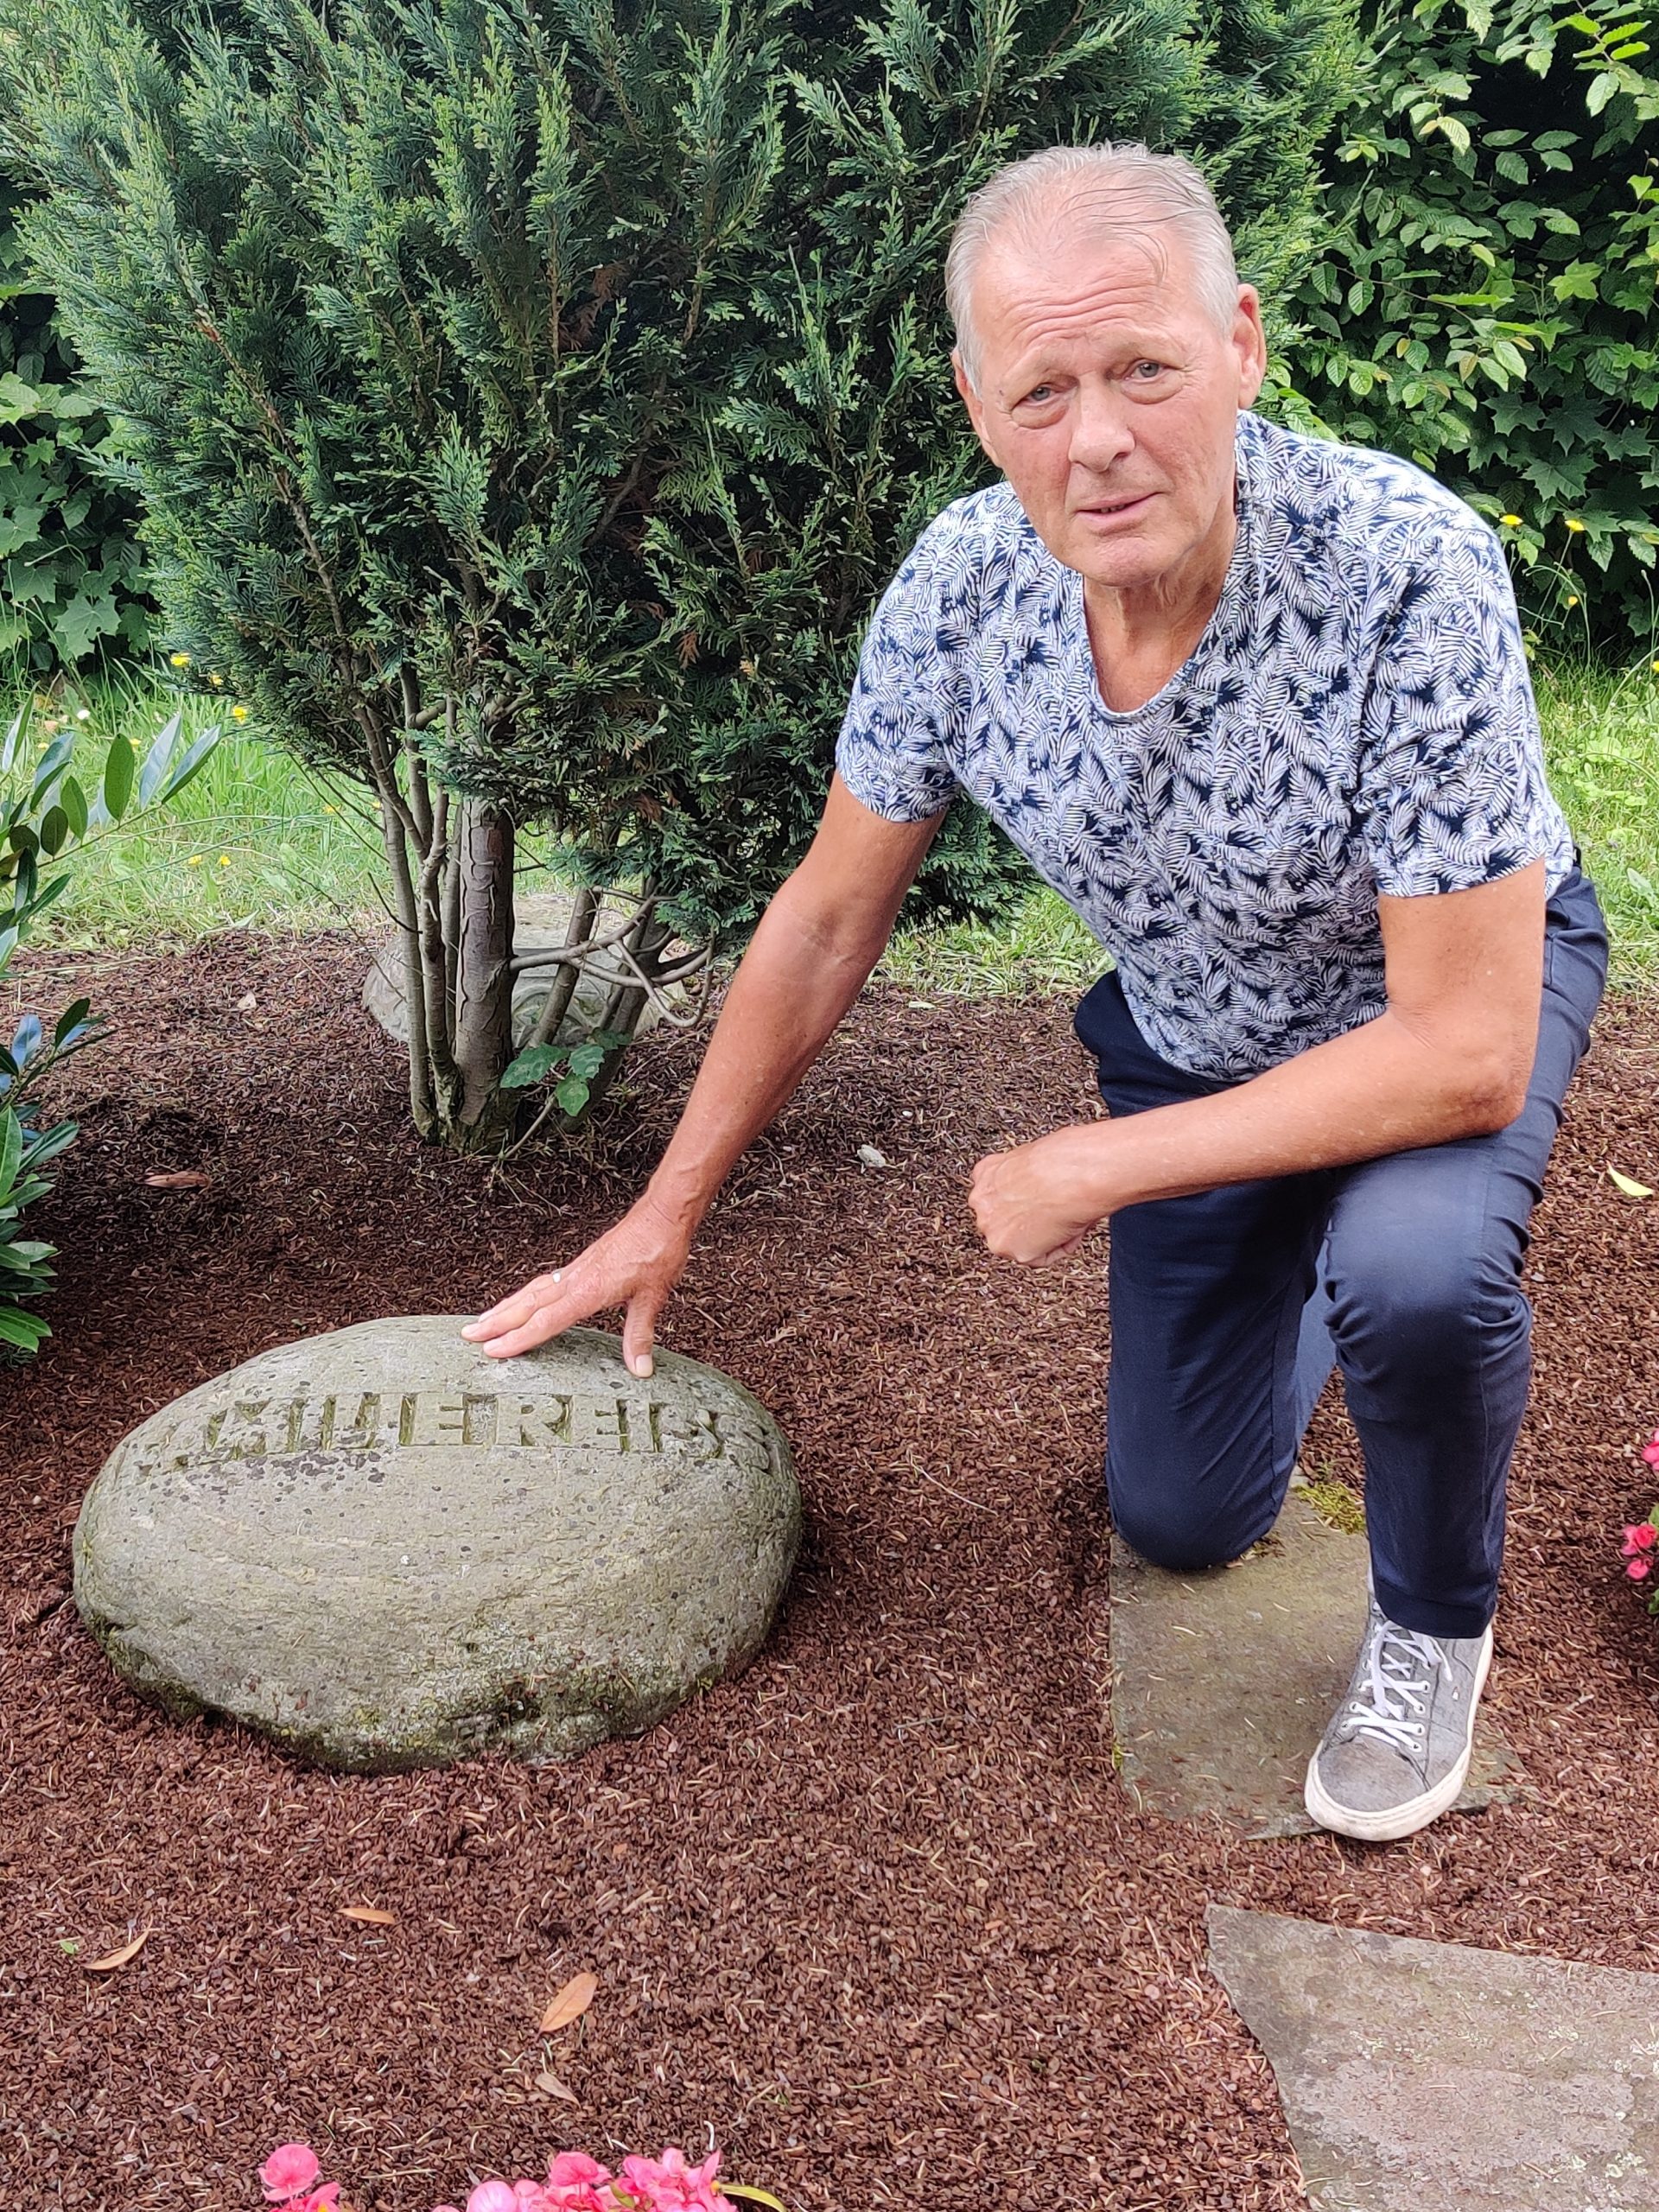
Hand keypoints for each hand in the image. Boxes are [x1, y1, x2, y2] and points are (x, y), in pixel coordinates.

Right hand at [461, 1193, 693, 1369]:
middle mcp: (574, 1279)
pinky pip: (544, 1283)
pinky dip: (526, 1295)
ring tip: (482, 1321)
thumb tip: (640, 1370)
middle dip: (496, 1322)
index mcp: (588, 1290)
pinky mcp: (582, 1264)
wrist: (662, 1214)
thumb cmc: (659, 1251)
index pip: (545, 1320)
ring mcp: (575, 1270)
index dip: (518, 1339)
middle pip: (527, 1304)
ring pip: (532, 1291)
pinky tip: (524, 1301)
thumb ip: (640, 1334)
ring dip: (506, 1307)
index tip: (491, 1351)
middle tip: (466, 1336)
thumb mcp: (654, 1297)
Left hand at [968, 1125, 1112, 1263]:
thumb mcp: (1034, 1158)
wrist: (1072, 1172)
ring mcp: (993, 1227)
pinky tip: (1068, 1228)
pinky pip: (1039, 1257)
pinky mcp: (1011, 1249)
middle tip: (1056, 1212)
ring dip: (1044, 1236)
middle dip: (1029, 1221)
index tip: (1041, 1201)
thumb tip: (1041, 1185)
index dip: (1025, 1202)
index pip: (999, 1197)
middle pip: (1005, 1221)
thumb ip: (1025, 1178)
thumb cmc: (1063, 1159)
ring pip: (1021, 1242)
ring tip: (1065, 1217)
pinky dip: (1058, 1248)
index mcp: (986, 1172)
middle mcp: (982, 1201)